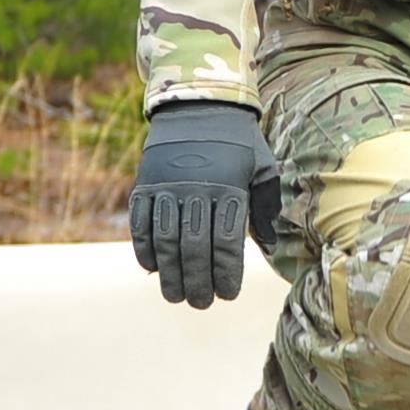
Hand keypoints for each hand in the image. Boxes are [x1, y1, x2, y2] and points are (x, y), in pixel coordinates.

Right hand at [131, 101, 277, 308]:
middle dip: (197, 283)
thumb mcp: (263, 167)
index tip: (227, 295)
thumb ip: (266, 207)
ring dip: (169, 275)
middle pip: (194, 250)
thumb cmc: (239, 142)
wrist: (199, 105)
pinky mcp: (144, 184)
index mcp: (229, 189)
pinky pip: (141, 225)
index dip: (225, 275)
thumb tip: (268, 245)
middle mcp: (196, 190)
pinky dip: (144, 250)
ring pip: (165, 242)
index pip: (226, 245)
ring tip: (176, 297)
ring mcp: (166, 187)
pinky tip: (153, 268)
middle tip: (200, 304)